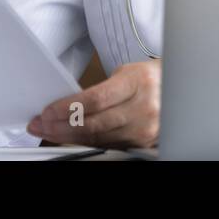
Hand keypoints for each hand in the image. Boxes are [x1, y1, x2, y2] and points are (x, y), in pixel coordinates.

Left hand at [27, 60, 160, 148]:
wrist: (177, 89)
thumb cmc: (147, 78)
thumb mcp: (125, 73)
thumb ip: (101, 89)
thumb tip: (68, 105)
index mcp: (137, 82)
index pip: (96, 99)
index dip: (68, 108)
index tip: (48, 111)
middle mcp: (143, 107)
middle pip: (94, 124)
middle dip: (61, 126)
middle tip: (41, 125)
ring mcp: (144, 128)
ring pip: (98, 138)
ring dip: (69, 137)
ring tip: (50, 131)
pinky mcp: (143, 142)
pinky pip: (108, 144)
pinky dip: (86, 142)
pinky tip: (71, 137)